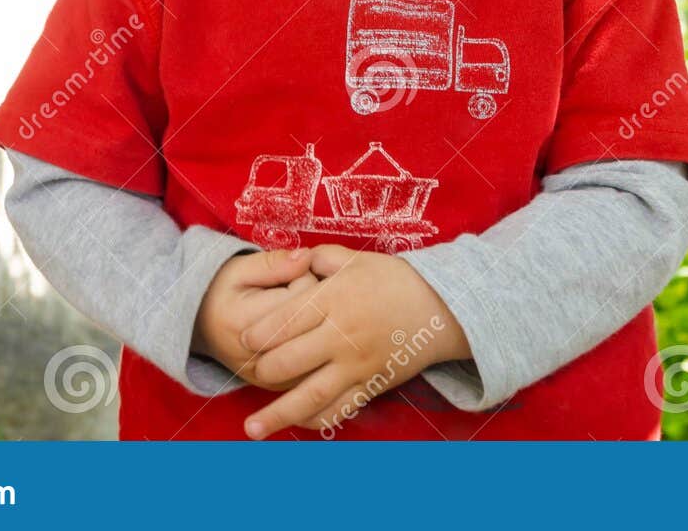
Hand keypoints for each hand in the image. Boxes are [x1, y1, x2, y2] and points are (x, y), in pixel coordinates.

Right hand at [193, 248, 321, 391]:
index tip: (290, 275)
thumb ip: (274, 263)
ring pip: (318, 347)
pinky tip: (304, 334)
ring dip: (315, 327)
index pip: (302, 296)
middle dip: (313, 303)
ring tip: (295, 313)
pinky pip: (312, 368)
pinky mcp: (277, 387)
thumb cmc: (222, 292)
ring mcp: (267, 377)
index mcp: (245, 324)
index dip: (304, 277)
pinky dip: (314, 349)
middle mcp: (257, 357)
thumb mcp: (240, 268)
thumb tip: (307, 257)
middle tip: (293, 293)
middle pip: (315, 323)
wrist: (199, 326)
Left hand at [237, 244, 471, 438]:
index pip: (287, 319)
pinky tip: (296, 425)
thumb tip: (293, 259)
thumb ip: (321, 258)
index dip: (260, 333)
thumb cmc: (396, 280)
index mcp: (335, 299)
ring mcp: (357, 365)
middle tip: (248, 370)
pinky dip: (315, 420)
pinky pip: (339, 409)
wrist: (442, 308)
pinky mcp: (370, 385)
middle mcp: (342, 335)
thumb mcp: (358, 259)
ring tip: (251, 428)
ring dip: (276, 414)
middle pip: (290, 361)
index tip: (244, 340)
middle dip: (263, 369)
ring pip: (309, 395)